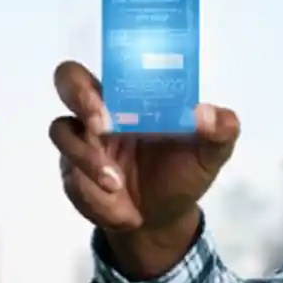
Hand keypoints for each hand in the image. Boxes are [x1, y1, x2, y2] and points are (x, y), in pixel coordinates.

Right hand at [49, 60, 238, 276]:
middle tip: (102, 126)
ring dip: (87, 160)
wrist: (164, 218)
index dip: (113, 63)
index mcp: (135, 97)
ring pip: (62, 133)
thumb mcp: (212, 153)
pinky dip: (93, 196)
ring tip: (117, 185)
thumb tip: (209, 114)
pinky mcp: (73, 174)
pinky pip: (71, 177)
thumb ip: (221, 130)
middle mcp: (103, 111)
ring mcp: (83, 141)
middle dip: (80, 98)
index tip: (113, 95)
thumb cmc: (184, 172)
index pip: (110, 63)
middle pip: (68, 81)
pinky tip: (120, 209)